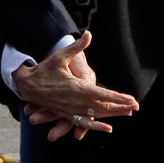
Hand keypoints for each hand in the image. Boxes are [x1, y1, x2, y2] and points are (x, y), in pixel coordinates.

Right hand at [11, 31, 137, 141]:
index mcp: (76, 87)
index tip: (131, 99)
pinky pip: (84, 122)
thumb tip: (88, 34)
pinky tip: (108, 128)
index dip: (118, 98)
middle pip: (103, 106)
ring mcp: (72, 110)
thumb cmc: (45, 70)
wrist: (28, 86)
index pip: (102, 94)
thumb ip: (76, 47)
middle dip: (120, 106)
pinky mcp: (67, 115)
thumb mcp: (60, 56)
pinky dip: (97, 126)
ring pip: (96, 114)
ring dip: (113, 114)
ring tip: (127, 113)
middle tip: (135, 106)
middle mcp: (76, 101)